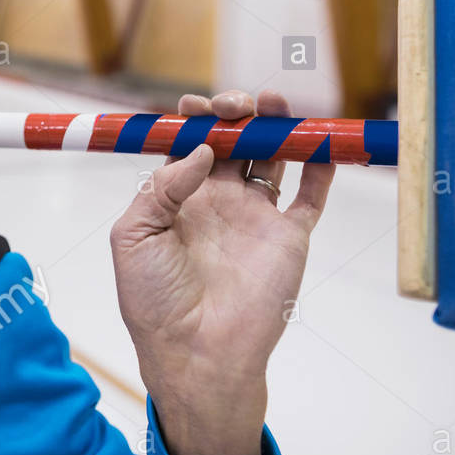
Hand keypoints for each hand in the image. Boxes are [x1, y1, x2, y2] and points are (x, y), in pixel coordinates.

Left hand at [109, 89, 334, 454]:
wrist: (196, 351)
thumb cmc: (155, 300)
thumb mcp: (133, 236)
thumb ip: (160, 187)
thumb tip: (199, 151)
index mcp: (177, 200)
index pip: (188, 146)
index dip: (193, 121)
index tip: (193, 106)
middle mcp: (218, 202)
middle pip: (233, 143)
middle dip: (236, 114)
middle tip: (236, 104)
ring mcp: (255, 218)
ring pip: (272, 159)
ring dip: (277, 127)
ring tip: (275, 103)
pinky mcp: (288, 238)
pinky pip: (311, 196)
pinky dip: (321, 167)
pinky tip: (320, 141)